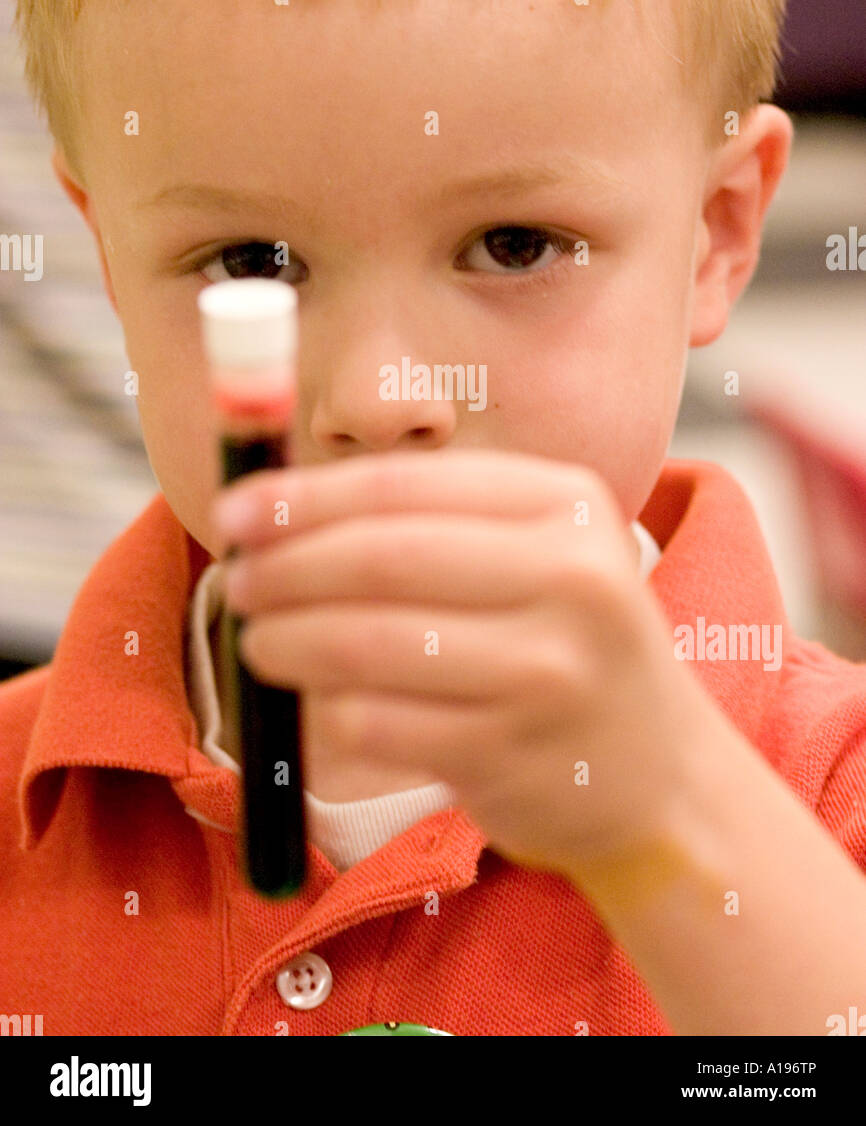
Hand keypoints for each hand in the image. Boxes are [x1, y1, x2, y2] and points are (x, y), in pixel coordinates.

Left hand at [213, 449, 716, 883]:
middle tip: (237, 581)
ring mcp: (547, 672)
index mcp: (567, 506)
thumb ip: (427, 519)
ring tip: (258, 640)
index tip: (235, 512)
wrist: (659, 775)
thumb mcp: (537, 554)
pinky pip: (375, 723)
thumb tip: (275, 508)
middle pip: (380, 558)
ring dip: (286, 640)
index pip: (402, 486)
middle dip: (284, 567)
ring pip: (365, 643)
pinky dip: (324, 710)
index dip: (302, 498)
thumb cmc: (566, 645)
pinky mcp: (512, 754)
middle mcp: (571, 579)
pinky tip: (315, 702)